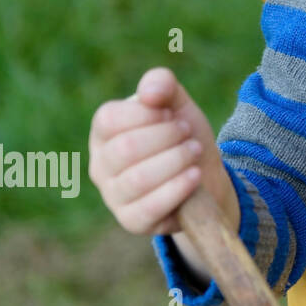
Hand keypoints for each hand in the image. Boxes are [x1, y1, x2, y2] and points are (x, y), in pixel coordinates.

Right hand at [89, 67, 236, 235]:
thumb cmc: (182, 135)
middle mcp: (101, 165)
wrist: (204, 173)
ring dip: (176, 161)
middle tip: (187, 134)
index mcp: (104, 132)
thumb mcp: (177, 103)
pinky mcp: (132, 221)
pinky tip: (195, 175)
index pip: (109, 119)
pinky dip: (178, 187)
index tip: (172, 114)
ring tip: (195, 152)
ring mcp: (113, 196)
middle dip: (167, 137)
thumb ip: (162, 85)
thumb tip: (149, 93)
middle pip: (125, 149)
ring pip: (138, 180)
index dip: (148, 114)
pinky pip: (149, 208)